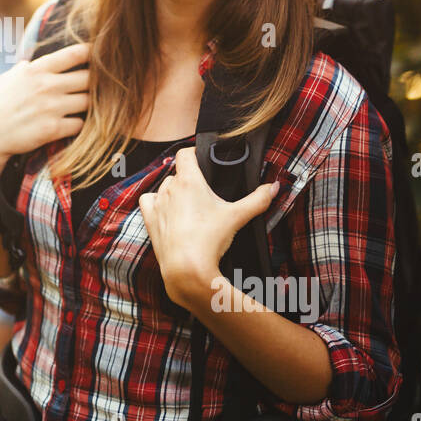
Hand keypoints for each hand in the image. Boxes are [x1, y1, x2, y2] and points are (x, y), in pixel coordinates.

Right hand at [0, 41, 90, 178]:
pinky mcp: (53, 129)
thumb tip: (34, 59)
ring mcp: (51, 108)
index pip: (75, 54)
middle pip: (89, 78)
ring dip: (90, 105)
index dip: (92, 53)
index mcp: (36, 69)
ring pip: (89, 102)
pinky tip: (73, 124)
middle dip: (96, 82)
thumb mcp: (9, 78)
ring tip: (86, 106)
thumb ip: (26, 68)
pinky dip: (80, 124)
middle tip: (97, 87)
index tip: (98, 56)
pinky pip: (80, 124)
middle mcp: (47, 86)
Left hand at [137, 146, 278, 309]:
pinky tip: (167, 210)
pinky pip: (148, 201)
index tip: (202, 159)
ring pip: (164, 187)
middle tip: (205, 194)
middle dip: (190, 179)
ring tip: (190, 207)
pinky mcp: (150, 218)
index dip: (194, 153)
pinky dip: (156, 202)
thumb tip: (272, 187)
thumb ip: (257, 199)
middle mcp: (169, 188)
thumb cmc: (209, 240)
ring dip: (174, 192)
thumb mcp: (238, 216)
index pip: (185, 153)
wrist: (186, 268)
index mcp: (189, 181)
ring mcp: (157, 203)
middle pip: (178, 173)